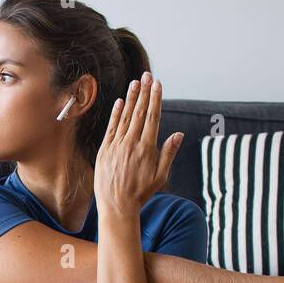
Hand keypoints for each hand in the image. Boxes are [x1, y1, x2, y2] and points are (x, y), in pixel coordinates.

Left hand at [94, 72, 183, 217]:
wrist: (116, 206)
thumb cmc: (141, 193)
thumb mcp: (160, 176)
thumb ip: (168, 153)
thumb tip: (178, 134)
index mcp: (147, 149)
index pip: (153, 118)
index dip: (155, 99)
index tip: (158, 84)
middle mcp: (131, 144)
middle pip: (139, 113)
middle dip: (144, 92)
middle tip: (147, 75)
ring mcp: (116, 146)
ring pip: (125, 117)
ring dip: (131, 98)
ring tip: (135, 82)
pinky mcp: (104, 150)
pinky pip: (111, 128)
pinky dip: (115, 114)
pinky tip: (120, 101)